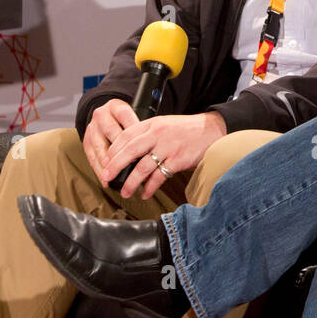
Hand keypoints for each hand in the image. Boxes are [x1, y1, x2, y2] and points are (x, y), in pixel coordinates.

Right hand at [82, 99, 139, 188]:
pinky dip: (99, 170)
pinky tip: (105, 180)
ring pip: (99, 146)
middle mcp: (101, 115)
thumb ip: (138, 129)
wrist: (105, 117)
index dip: (133, 131)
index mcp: (115, 106)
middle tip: (131, 163)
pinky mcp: (86, 141)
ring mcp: (92, 128)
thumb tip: (149, 149)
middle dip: (120, 149)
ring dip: (108, 163)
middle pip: (111, 131)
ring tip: (115, 175)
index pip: (125, 115)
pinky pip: (91, 157)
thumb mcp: (132, 117)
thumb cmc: (124, 121)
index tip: (142, 145)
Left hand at [102, 111, 227, 199]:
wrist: (212, 130)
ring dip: (131, 182)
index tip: (105, 162)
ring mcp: (168, 148)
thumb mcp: (164, 124)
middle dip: (115, 166)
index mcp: (152, 124)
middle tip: (106, 177)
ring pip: (143, 167)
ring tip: (125, 192)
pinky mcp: (178, 160)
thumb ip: (147, 134)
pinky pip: (159, 176)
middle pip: (130, 150)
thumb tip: (128, 152)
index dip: (113, 150)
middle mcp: (158, 134)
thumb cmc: (187, 130)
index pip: (126, 135)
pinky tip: (145, 193)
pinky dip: (150, 187)